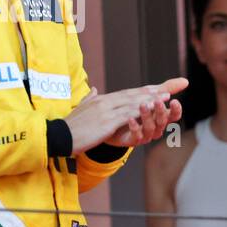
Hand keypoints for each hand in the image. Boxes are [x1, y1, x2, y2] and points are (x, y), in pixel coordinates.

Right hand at [64, 77, 187, 153]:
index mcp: (101, 100)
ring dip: (150, 100)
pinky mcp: (106, 122)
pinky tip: (151, 111)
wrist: (58, 137)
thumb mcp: (81, 110)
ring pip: (132, 103)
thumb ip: (89, 99)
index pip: (126, 93)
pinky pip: (126, 115)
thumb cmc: (70, 127)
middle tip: (168, 90)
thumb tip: (93, 90)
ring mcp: (105, 111)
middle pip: (132, 95)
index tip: (157, 89)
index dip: (143, 91)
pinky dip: (140, 111)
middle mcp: (105, 102)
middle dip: (151, 92)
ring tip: (165, 98)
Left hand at [104, 95, 183, 147]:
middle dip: (161, 111)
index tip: (174, 100)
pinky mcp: (132, 140)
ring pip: (150, 128)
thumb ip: (168, 89)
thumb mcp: (152, 96)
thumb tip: (186, 81)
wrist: (116, 122)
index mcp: (162, 117)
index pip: (174, 115)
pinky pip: (136, 136)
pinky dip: (134, 128)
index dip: (176, 110)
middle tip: (158, 101)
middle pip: (163, 121)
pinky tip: (130, 118)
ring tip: (142, 105)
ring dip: (147, 116)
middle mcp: (156, 127)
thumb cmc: (138, 109)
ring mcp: (145, 135)